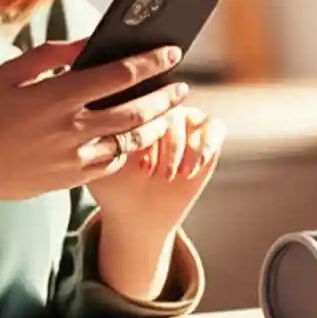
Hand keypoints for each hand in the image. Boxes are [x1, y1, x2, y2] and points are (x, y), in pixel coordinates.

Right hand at [0, 39, 191, 202]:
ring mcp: (74, 158)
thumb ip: (55, 54)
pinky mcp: (73, 179)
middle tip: (182, 86)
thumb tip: (92, 39)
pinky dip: (130, 148)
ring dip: (156, 124)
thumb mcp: (13, 73)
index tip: (172, 51)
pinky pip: (113, 162)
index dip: (151, 61)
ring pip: (131, 140)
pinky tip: (136, 136)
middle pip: (135, 110)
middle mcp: (72, 128)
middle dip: (165, 96)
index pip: (119, 74)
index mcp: (58, 96)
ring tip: (169, 112)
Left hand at [88, 105, 224, 234]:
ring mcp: (186, 121)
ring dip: (180, 147)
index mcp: (133, 108)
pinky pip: (215, 127)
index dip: (144, 136)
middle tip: (150, 173)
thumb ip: (104, 138)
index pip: (144, 103)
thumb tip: (110, 118)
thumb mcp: (100, 162)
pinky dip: (205, 147)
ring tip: (169, 175)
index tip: (137, 167)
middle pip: (169, 109)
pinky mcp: (208, 137)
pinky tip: (188, 170)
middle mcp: (161, 109)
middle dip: (164, 144)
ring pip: (193, 115)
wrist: (138, 215)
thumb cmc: (114, 187)